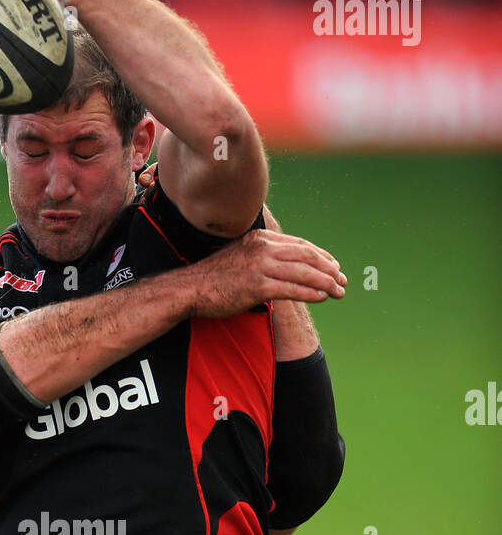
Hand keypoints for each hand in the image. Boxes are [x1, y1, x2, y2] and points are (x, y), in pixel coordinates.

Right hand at [184, 229, 346, 317]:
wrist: (190, 289)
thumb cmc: (214, 277)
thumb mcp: (240, 256)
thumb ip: (263, 256)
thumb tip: (285, 267)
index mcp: (261, 237)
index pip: (300, 244)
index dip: (321, 255)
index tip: (334, 266)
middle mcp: (263, 248)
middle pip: (307, 256)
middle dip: (329, 269)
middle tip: (343, 279)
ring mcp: (260, 266)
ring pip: (304, 272)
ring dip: (326, 283)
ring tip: (339, 291)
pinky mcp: (257, 286)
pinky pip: (293, 289)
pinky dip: (311, 293)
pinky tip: (322, 297)